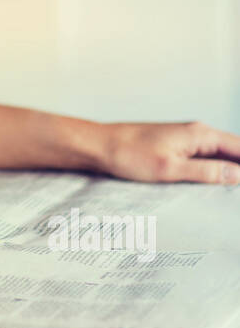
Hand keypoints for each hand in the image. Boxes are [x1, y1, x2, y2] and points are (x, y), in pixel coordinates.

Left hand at [103, 119, 239, 184]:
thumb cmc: (129, 154)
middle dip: (239, 171)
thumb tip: (237, 175)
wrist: (101, 145)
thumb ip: (206, 172)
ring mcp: (186, 139)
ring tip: (230, 193)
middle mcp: (196, 133)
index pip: (239, 148)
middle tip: (238, 195)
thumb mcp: (170, 168)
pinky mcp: (176, 146)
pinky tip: (212, 186)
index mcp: (199, 134)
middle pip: (232, 151)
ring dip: (227, 171)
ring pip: (218, 156)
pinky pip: (203, 158)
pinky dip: (212, 171)